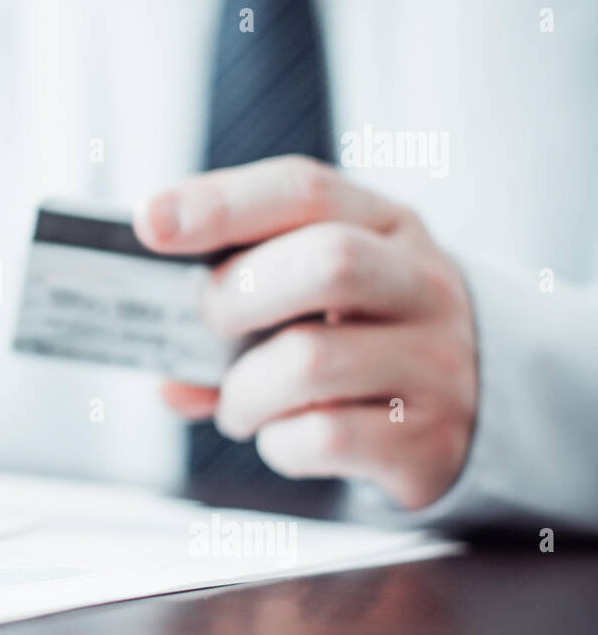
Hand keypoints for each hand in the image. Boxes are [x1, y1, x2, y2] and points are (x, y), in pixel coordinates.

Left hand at [133, 156, 476, 509]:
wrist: (484, 402)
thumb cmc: (364, 333)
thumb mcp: (319, 294)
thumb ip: (238, 311)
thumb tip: (168, 379)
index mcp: (384, 225)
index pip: (304, 192)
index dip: (221, 203)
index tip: (150, 223)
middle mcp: (421, 285)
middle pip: (328, 262)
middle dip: (238, 294)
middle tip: (208, 323)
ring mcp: (434, 363)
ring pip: (311, 362)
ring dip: (244, 391)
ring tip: (240, 402)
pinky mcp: (428, 440)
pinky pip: (325, 437)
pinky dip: (278, 442)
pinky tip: (282, 435)